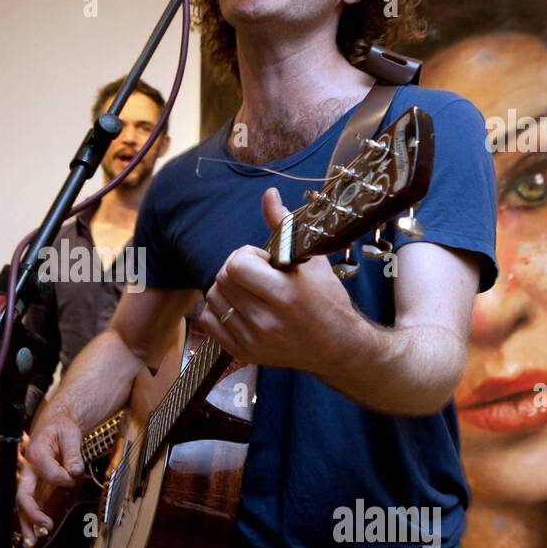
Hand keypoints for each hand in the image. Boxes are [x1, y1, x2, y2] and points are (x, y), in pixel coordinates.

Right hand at [15, 406, 83, 547]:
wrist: (54, 425)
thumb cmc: (61, 429)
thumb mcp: (70, 434)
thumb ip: (73, 453)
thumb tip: (76, 471)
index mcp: (36, 453)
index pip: (49, 472)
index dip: (64, 477)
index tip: (75, 475)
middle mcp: (28, 469)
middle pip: (23, 493)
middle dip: (32, 511)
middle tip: (46, 525)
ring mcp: (29, 479)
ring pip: (22, 504)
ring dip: (26, 524)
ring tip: (31, 543)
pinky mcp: (34, 487)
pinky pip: (29, 505)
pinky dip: (29, 521)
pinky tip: (32, 536)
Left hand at [195, 187, 356, 372]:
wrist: (337, 347)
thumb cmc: (327, 300)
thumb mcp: (311, 260)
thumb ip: (284, 226)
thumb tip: (268, 194)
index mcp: (285, 294)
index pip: (236, 265)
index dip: (246, 255)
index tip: (263, 260)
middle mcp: (266, 320)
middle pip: (222, 279)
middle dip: (236, 269)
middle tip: (258, 275)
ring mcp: (253, 340)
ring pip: (212, 299)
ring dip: (226, 288)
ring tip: (250, 291)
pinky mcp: (243, 353)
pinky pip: (208, 322)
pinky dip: (218, 311)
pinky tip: (239, 308)